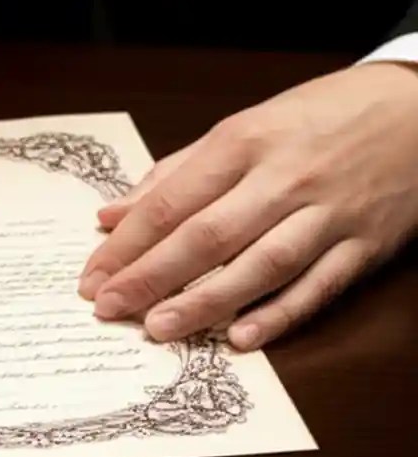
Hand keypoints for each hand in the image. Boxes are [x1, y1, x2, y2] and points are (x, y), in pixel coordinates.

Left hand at [78, 61, 417, 349]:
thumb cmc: (320, 118)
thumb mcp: (243, 128)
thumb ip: (174, 175)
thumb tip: (110, 215)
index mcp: (244, 142)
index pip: (171, 202)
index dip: (126, 244)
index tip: (92, 276)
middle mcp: (283, 179)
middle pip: (206, 236)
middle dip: (150, 277)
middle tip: (108, 308)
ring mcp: (328, 214)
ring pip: (259, 266)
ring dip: (204, 302)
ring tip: (158, 328)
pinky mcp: (364, 245)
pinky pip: (317, 287)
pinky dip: (279, 315)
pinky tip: (241, 338)